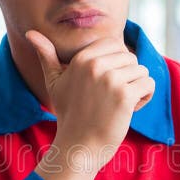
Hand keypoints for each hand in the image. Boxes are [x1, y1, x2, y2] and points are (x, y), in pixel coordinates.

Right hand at [25, 30, 154, 172]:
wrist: (78, 147)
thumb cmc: (68, 115)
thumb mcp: (54, 82)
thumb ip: (46, 56)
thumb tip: (31, 33)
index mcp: (82, 58)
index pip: (115, 43)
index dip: (117, 62)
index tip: (107, 82)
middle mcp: (96, 65)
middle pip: (131, 57)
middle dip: (128, 76)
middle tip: (112, 98)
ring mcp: (111, 80)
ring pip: (142, 70)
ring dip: (137, 87)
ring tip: (119, 105)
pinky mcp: (124, 96)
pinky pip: (148, 84)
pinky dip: (145, 97)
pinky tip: (130, 110)